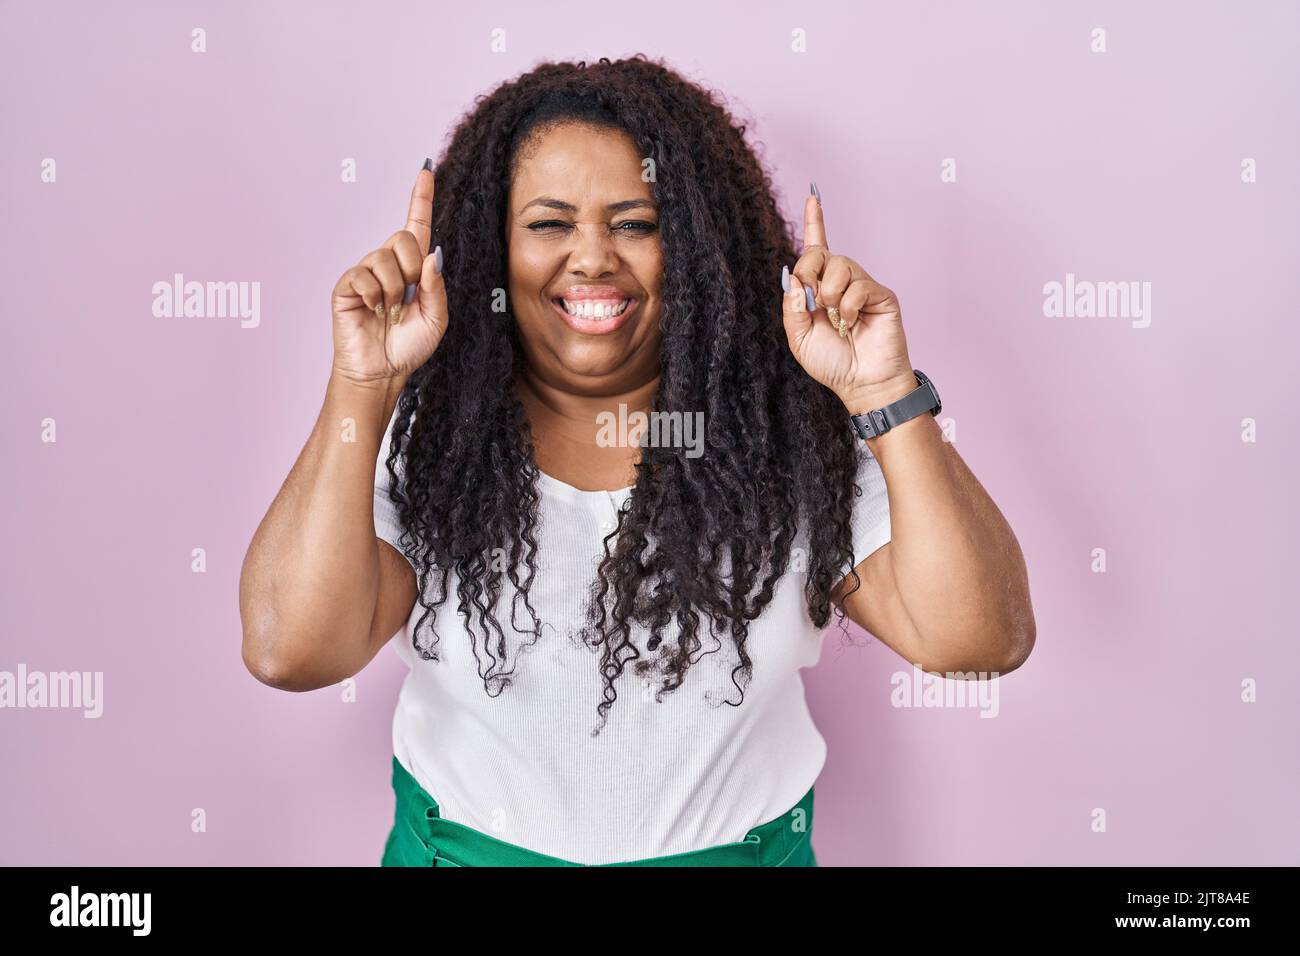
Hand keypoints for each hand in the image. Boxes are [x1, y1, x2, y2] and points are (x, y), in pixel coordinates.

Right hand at [330, 162, 447, 386]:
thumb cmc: (409, 346)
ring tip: (390, 312)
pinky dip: (374, 297)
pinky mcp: (347, 285)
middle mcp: (388, 264)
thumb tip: (430, 255)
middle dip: (412, 268)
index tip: (426, 170)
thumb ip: (437, 287)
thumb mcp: (437, 318)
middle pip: (403, 237)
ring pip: (384, 258)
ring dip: (394, 290)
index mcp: (413, 268)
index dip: (421, 198)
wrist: (383, 372)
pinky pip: (363, 276)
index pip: (417, 225)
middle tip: (408, 297)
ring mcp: (366, 273)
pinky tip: (372, 311)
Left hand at [781, 188, 917, 412]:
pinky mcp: (881, 295)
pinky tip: (853, 323)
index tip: (813, 196)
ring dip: (830, 294)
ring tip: (836, 318)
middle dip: (809, 272)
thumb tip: (793, 276)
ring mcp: (863, 287)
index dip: (815, 222)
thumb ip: (791, 307)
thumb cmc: (832, 364)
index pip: (817, 250)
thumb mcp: (799, 338)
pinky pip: (858, 285)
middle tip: (814, 300)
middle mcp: (842, 283)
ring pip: (840, 265)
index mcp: (819, 290)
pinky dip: (849, 307)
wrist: (862, 384)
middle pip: (821, 253)